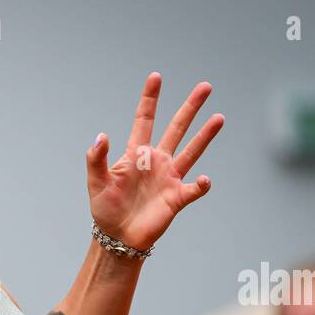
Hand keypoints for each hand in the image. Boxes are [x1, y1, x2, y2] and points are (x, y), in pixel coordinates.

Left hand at [87, 72, 223, 251]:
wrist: (118, 238)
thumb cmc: (105, 210)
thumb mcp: (96, 182)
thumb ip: (96, 158)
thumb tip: (101, 136)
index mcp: (136, 154)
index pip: (144, 120)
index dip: (150, 99)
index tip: (156, 77)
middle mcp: (156, 161)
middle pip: (177, 128)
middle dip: (190, 107)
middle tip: (205, 86)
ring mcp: (169, 178)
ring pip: (192, 151)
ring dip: (205, 135)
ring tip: (219, 118)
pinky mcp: (177, 197)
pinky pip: (195, 188)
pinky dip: (202, 184)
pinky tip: (204, 180)